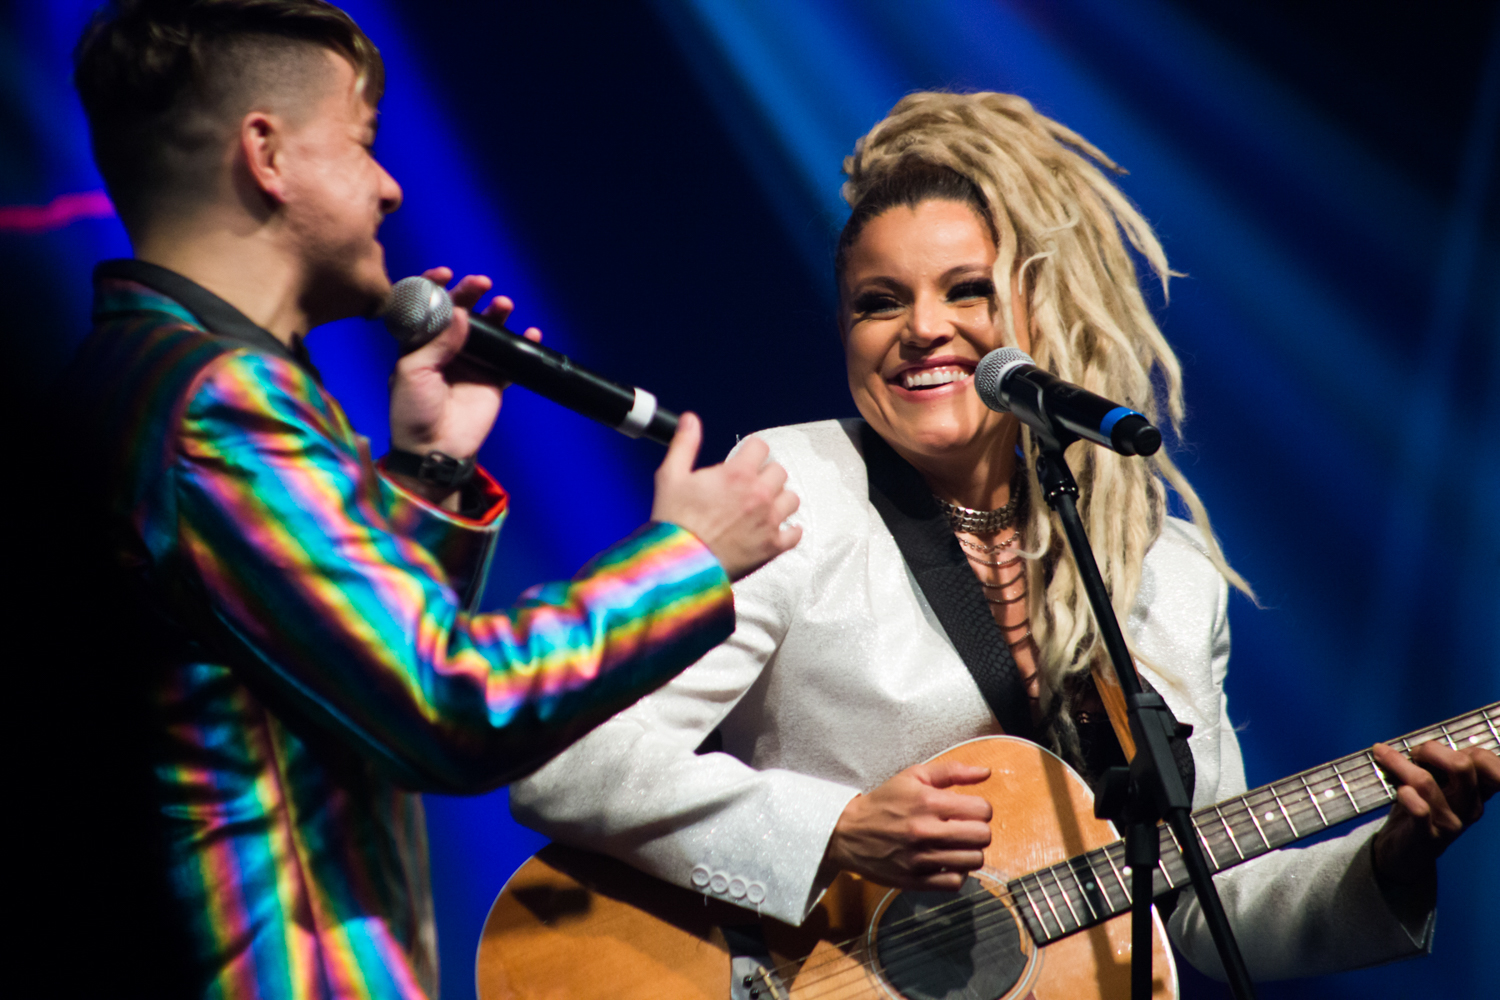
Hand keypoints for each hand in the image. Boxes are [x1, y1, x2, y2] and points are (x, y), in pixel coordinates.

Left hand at [388, 267, 541, 501]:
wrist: (434, 449)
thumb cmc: (412, 410)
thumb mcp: (414, 372)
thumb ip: (436, 342)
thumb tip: (461, 314)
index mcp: (418, 344)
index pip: (425, 308)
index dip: (433, 288)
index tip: (446, 274)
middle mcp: (444, 348)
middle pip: (460, 313)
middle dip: (470, 294)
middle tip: (482, 284)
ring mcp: (471, 362)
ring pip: (487, 331)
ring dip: (496, 315)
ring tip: (505, 305)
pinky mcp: (492, 379)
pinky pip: (511, 358)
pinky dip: (523, 345)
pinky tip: (531, 334)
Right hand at [650, 416, 800, 579]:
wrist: (680, 566)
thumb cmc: (674, 523)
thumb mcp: (671, 476)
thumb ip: (685, 444)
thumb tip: (690, 420)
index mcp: (737, 474)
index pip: (761, 447)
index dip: (751, 451)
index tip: (744, 460)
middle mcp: (759, 495)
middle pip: (779, 471)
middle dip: (765, 474)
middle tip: (750, 485)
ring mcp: (769, 522)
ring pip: (792, 499)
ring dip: (779, 499)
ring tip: (762, 506)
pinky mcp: (772, 547)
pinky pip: (796, 533)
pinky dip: (789, 530)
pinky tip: (777, 529)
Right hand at [825, 760, 992, 890]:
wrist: (847, 832)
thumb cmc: (884, 802)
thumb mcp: (913, 776)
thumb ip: (952, 771)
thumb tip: (986, 772)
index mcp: (928, 802)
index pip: (982, 810)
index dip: (981, 809)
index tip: (969, 810)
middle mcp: (926, 831)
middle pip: (982, 837)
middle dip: (978, 831)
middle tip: (964, 828)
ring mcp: (921, 858)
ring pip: (973, 861)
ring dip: (969, 852)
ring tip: (956, 846)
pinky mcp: (915, 880)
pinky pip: (954, 883)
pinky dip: (956, 873)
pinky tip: (947, 862)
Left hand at [1371, 740, 1499, 892]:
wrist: (1404, 852)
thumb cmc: (1421, 809)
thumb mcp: (1439, 785)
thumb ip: (1441, 765)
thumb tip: (1425, 743)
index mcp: (1477, 792)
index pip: (1488, 764)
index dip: (1465, 747)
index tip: (1436, 748)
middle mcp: (1469, 807)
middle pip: (1462, 766)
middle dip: (1432, 749)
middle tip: (1413, 753)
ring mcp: (1450, 824)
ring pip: (1428, 783)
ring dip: (1400, 764)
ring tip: (1384, 756)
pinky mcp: (1428, 837)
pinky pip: (1421, 811)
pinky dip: (1407, 796)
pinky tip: (1399, 790)